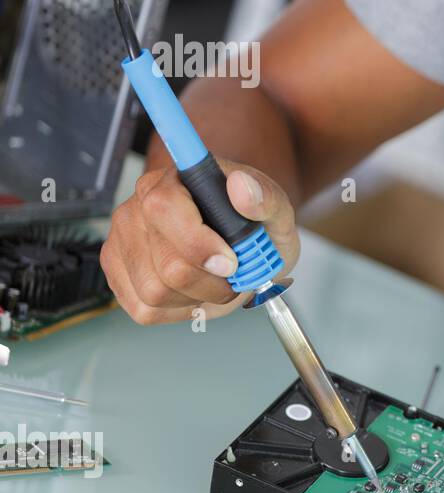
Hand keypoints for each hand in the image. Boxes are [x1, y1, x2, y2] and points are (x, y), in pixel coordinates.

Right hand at [100, 158, 298, 324]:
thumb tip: (242, 187)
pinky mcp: (119, 275)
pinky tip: (195, 291)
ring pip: (155, 293)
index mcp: (171, 182)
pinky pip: (144, 310)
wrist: (245, 242)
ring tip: (216, 281)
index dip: (198, 244)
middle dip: (212, 282)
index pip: (164, 208)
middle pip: (167, 265)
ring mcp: (122, 244)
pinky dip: (179, 310)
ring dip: (197, 297)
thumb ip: (265, 197)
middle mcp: (136, 210)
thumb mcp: (276, 208)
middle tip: (235, 275)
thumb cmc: (254, 223)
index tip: (231, 262)